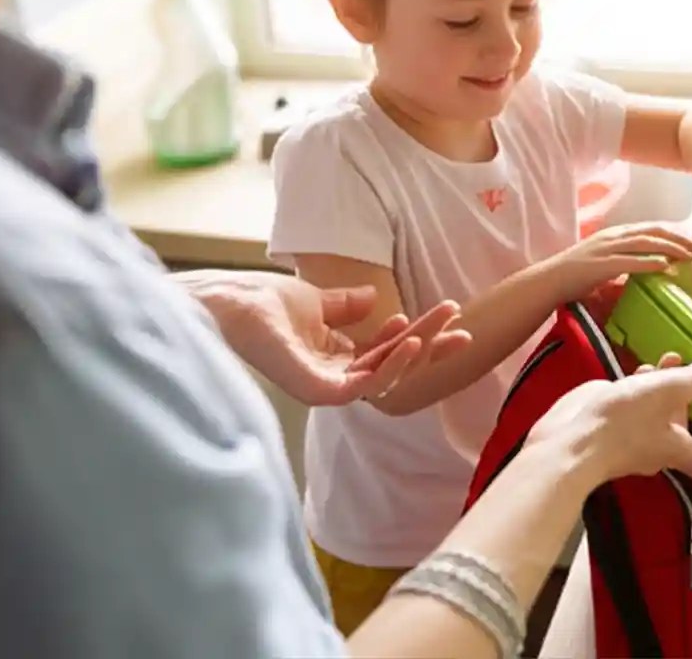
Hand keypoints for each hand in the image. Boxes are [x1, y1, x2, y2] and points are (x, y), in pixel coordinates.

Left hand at [179, 270, 470, 405]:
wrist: (229, 303)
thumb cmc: (258, 302)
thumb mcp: (316, 300)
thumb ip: (345, 306)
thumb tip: (373, 299)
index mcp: (336, 358)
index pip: (389, 351)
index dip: (421, 332)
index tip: (449, 311)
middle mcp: (335, 376)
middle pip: (395, 366)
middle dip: (431, 347)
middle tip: (462, 329)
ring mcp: (327, 387)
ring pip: (386, 376)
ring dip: (416, 353)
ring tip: (438, 329)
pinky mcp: (318, 392)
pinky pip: (364, 385)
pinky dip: (390, 363)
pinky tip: (409, 339)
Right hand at [527, 354, 691, 482]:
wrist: (568, 440)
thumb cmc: (623, 421)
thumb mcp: (667, 391)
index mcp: (677, 450)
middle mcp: (657, 448)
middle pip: (684, 429)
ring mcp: (632, 437)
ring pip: (658, 412)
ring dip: (666, 386)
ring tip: (670, 359)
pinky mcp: (610, 424)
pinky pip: (634, 404)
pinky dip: (641, 385)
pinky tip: (639, 367)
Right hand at [548, 223, 691, 303]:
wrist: (548, 281)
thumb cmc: (574, 277)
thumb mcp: (603, 266)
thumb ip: (624, 265)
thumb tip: (645, 274)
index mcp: (614, 235)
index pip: (649, 228)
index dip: (671, 232)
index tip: (691, 241)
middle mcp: (612, 237)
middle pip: (652, 232)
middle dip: (677, 238)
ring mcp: (606, 249)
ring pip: (645, 243)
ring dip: (670, 248)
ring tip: (689, 256)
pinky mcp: (601, 265)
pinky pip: (630, 261)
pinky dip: (650, 262)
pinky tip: (665, 266)